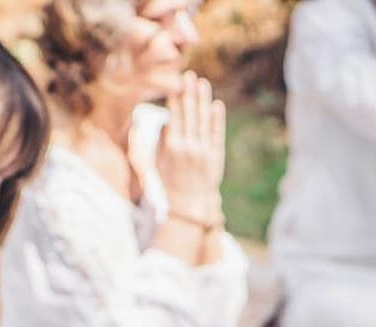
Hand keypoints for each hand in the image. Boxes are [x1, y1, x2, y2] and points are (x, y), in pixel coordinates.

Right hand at [159, 71, 225, 223]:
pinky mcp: (215, 154)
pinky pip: (216, 132)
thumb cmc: (169, 179)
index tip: (176, 82)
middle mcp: (186, 146)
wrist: (188, 202)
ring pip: (202, 119)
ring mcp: (202, 150)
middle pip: (188, 113)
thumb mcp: (158, 161)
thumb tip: (166, 120)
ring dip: (202, 99)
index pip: (173, 116)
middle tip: (189, 74)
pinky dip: (216, 118)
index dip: (175, 98)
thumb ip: (162, 139)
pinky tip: (216, 104)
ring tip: (202, 82)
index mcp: (170, 146)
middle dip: (189, 92)